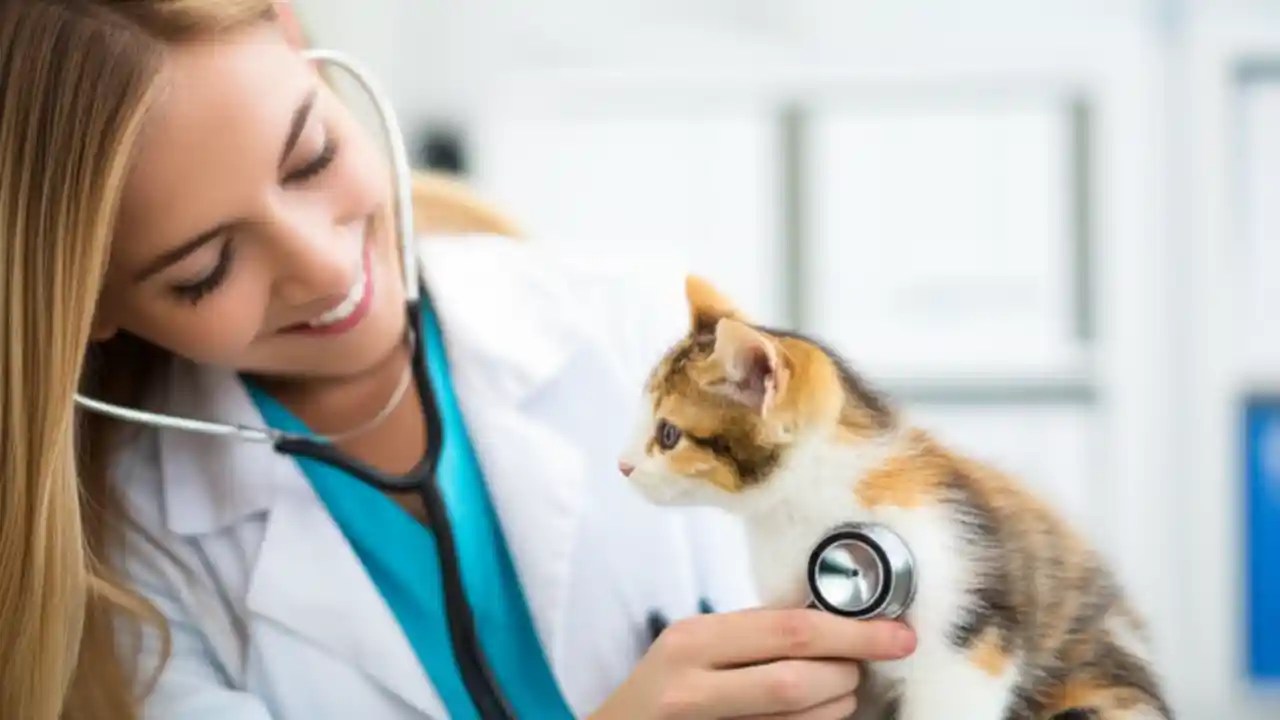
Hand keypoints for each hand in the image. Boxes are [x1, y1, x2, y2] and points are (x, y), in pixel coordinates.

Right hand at [589, 608, 916, 719]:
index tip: (899, 635)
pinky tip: (815, 717)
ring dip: (838, 707)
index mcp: (692, 640)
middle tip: (859, 670)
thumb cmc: (662, 690)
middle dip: (847, 674)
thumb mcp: (692, 648)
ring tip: (837, 695)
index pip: (790, 629)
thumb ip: (752, 634)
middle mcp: (692, 686)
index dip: (855, 633)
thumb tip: (836, 618)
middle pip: (801, 680)